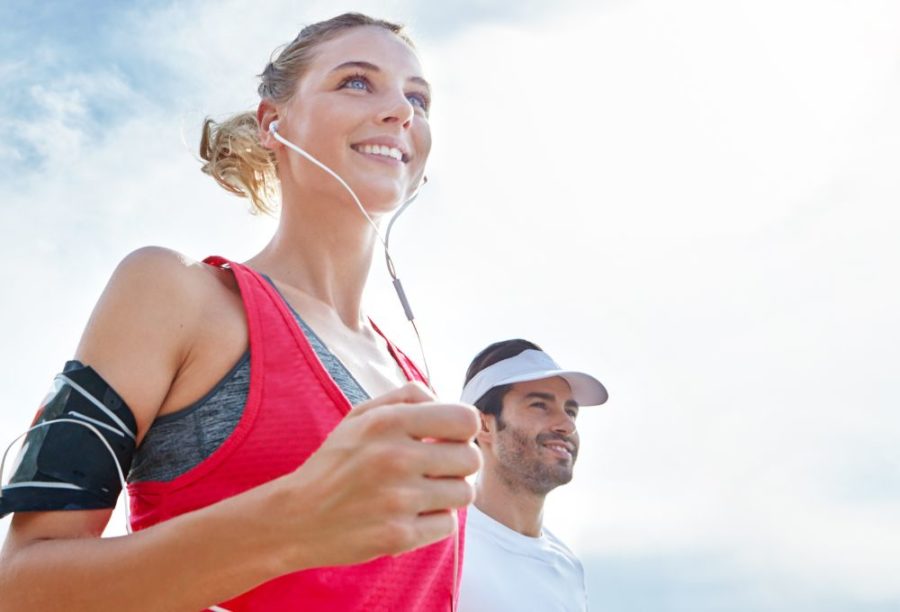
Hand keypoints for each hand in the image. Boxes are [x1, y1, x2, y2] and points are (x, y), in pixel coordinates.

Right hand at [270, 382, 480, 569]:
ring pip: (464, 493)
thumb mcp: (360, 415)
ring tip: (420, 491)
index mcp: (388, 422)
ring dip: (448, 493)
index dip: (462, 430)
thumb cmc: (335, 463)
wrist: (295, 517)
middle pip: (471, 459)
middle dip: (458, 463)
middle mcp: (395, 458)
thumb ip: (407, 397)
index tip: (446, 438)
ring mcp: (398, 500)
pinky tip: (409, 514)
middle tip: (435, 468)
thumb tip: (446, 400)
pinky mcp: (398, 536)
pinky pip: (448, 525)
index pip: (466, 420)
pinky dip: (434, 521)